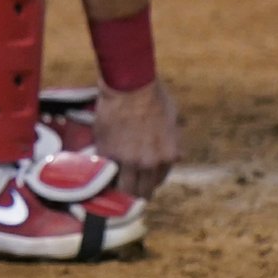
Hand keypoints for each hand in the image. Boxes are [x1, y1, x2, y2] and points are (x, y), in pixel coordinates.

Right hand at [92, 77, 182, 199]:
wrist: (129, 85)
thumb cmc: (154, 96)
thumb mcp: (174, 120)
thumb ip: (173, 142)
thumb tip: (176, 156)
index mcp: (167, 156)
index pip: (158, 181)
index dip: (150, 182)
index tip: (143, 182)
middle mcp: (149, 163)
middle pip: (142, 190)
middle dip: (136, 192)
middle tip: (128, 193)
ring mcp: (126, 160)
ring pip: (123, 187)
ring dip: (119, 190)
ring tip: (113, 191)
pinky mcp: (107, 152)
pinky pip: (105, 170)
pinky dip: (104, 172)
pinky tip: (101, 172)